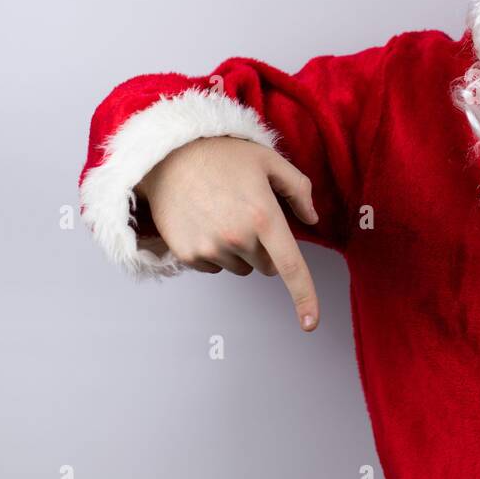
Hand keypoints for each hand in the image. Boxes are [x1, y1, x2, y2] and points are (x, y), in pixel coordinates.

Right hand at [135, 136, 322, 331]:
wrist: (168, 155)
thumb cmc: (223, 155)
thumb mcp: (270, 161)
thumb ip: (299, 190)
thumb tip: (311, 219)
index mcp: (264, 217)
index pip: (291, 267)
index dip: (305, 297)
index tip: (310, 323)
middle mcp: (238, 238)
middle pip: (267, 267)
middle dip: (266, 250)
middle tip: (249, 216)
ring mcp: (210, 248)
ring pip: (240, 268)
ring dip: (239, 250)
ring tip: (223, 214)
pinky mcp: (187, 254)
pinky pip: (214, 267)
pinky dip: (215, 252)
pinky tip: (205, 222)